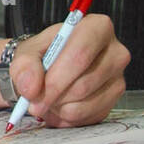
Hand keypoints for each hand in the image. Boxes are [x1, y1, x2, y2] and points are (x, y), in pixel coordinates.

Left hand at [0, 14, 128, 124]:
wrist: (46, 70)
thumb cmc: (42, 56)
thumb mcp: (26, 52)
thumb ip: (24, 66)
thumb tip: (31, 88)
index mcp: (96, 28)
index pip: (80, 54)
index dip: (56, 78)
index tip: (35, 91)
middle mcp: (115, 52)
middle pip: (84, 82)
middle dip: (53, 96)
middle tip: (34, 101)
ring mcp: (118, 78)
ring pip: (85, 101)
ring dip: (58, 107)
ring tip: (45, 99)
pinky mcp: (114, 100)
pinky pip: (89, 115)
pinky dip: (67, 116)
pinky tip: (58, 106)